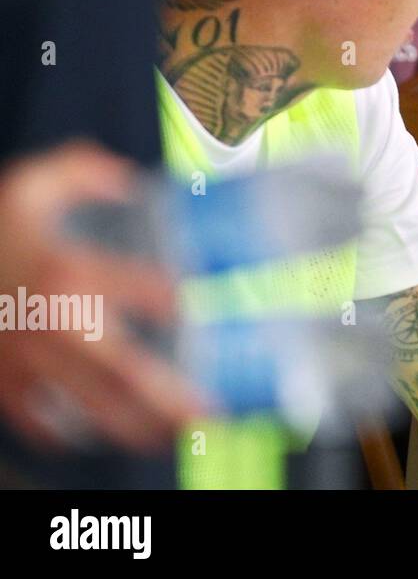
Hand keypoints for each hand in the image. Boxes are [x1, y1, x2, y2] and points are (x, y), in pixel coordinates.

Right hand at [0, 141, 206, 451]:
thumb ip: (80, 169)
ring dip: (138, 426)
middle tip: (212, 411)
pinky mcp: (2, 382)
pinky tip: (109, 434)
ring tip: (177, 433)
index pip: (138, 289)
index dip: (172, 302)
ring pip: (90, 405)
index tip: (198, 309)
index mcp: (67, 270)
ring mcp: (26, 360)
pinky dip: (76, 434)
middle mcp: (52, 322)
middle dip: (170, 397)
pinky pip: (42, 421)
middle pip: (123, 370)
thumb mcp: (30, 184)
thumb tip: (131, 178)